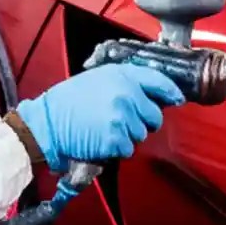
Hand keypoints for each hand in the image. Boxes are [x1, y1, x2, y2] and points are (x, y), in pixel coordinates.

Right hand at [15, 64, 184, 172]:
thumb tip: (148, 94)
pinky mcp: (116, 138)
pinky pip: (128, 148)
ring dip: (128, 136)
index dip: (171, 91)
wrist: (47, 123)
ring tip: (105, 128)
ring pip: (141, 134)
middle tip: (121, 121)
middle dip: (142, 121)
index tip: (177, 99)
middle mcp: (126, 94)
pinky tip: (101, 139)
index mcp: (121, 75)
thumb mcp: (96, 79)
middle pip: (154, 116)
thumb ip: (124, 83)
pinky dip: (117, 148)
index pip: (158, 81)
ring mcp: (122, 117)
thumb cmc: (68, 102)